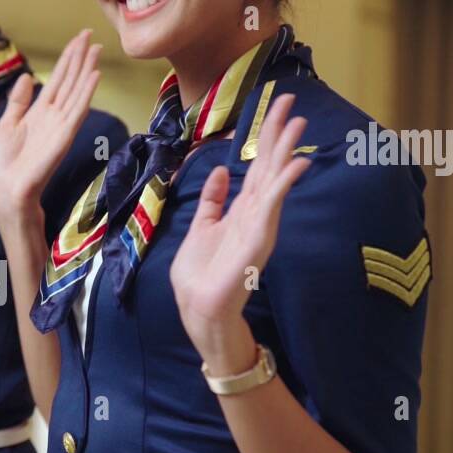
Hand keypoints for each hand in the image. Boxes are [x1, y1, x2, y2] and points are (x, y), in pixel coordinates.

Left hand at [0, 30, 101, 222]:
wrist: (7, 190)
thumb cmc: (4, 165)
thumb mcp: (6, 125)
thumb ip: (18, 102)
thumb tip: (27, 77)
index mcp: (38, 113)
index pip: (57, 81)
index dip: (67, 60)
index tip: (78, 41)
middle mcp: (53, 116)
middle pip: (70, 81)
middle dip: (80, 58)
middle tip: (91, 35)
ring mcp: (60, 126)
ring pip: (77, 91)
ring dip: (86, 69)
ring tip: (96, 48)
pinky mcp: (64, 136)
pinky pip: (77, 110)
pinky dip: (86, 92)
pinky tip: (94, 75)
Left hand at [170, 94, 311, 372]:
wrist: (199, 308)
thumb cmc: (199, 275)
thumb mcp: (200, 227)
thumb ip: (211, 201)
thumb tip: (220, 171)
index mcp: (239, 210)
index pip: (255, 166)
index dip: (263, 137)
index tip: (271, 108)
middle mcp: (254, 213)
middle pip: (269, 165)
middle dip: (278, 132)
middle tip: (289, 100)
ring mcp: (259, 224)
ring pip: (274, 179)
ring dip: (286, 150)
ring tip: (298, 120)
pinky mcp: (259, 237)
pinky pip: (272, 205)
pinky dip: (284, 183)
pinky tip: (296, 162)